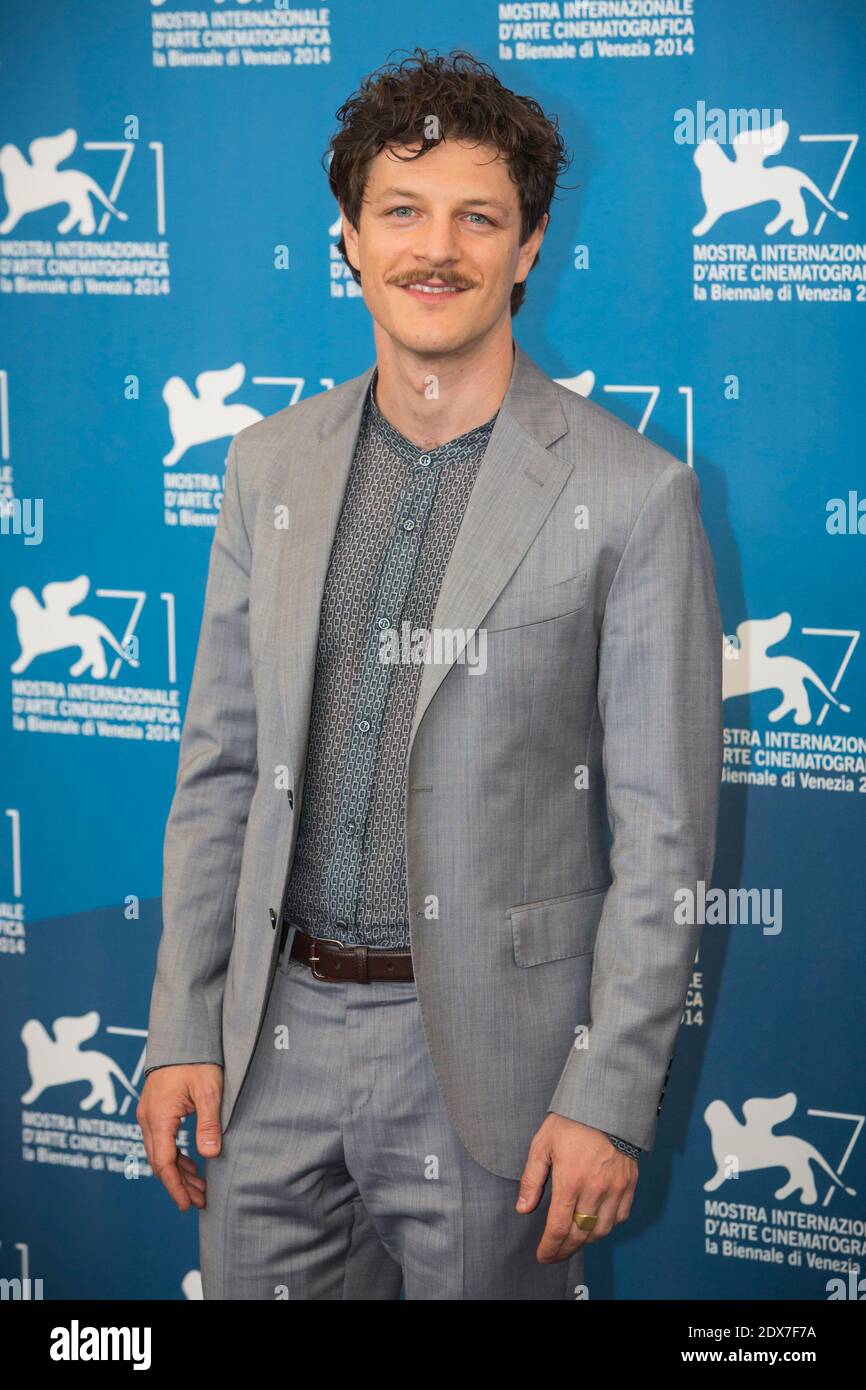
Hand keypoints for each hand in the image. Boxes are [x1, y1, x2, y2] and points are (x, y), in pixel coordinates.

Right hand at [137, 1063, 223, 1211]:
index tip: (188, 1204)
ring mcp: (149, 1114)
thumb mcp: (208, 1091)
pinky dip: (176, 1156)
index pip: (163, 1163)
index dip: (175, 1186)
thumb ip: (208, 1124)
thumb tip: (210, 1155)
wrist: (182, 1037)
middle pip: (160, 1162)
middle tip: (201, 1200)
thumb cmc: (196, 1060)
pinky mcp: (155, 1110)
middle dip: (180, 1184)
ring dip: (179, 1171)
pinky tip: (191, 1164)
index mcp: (158, 1117)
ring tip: (200, 1188)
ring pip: (161, 1152)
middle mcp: (148, 1119)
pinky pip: (162, 1140)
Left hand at [516, 1113, 637, 1262]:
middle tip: (554, 1255)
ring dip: (584, 1241)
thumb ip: (532, 1180)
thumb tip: (523, 1209)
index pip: (558, 1228)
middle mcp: (595, 1189)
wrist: (606, 1104)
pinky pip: (619, 1217)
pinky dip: (606, 1226)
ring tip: (572, 1242)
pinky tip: (594, 1224)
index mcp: (570, 1180)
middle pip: (579, 1235)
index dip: (550, 1248)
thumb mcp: (542, 1145)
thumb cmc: (570, 1122)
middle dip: (564, 1250)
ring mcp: (615, 1188)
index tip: (542, 1256)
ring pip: (600, 1230)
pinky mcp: (629, 1184)